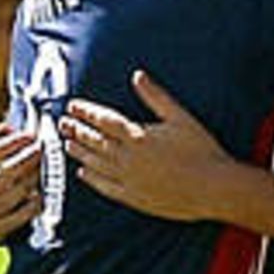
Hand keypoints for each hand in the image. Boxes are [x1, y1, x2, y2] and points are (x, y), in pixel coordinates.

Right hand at [0, 126, 41, 242]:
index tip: (30, 135)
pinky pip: (21, 216)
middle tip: (42, 148)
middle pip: (4, 174)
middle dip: (27, 158)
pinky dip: (34, 203)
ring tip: (44, 166)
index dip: (12, 144)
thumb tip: (10, 128)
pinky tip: (41, 192)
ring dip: (33, 178)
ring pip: (15, 194)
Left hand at [61, 70, 230, 219]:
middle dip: (77, 130)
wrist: (211, 187)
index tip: (73, 105)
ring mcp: (128, 180)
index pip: (105, 120)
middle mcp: (128, 158)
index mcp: (138, 136)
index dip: (87, 112)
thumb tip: (137, 76)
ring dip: (79, 152)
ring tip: (67, 143)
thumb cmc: (200, 148)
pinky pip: (105, 187)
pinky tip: (83, 173)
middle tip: (62, 123)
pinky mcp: (133, 197)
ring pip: (96, 164)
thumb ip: (155, 96)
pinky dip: (91, 179)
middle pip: (95, 141)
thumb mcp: (180, 116)